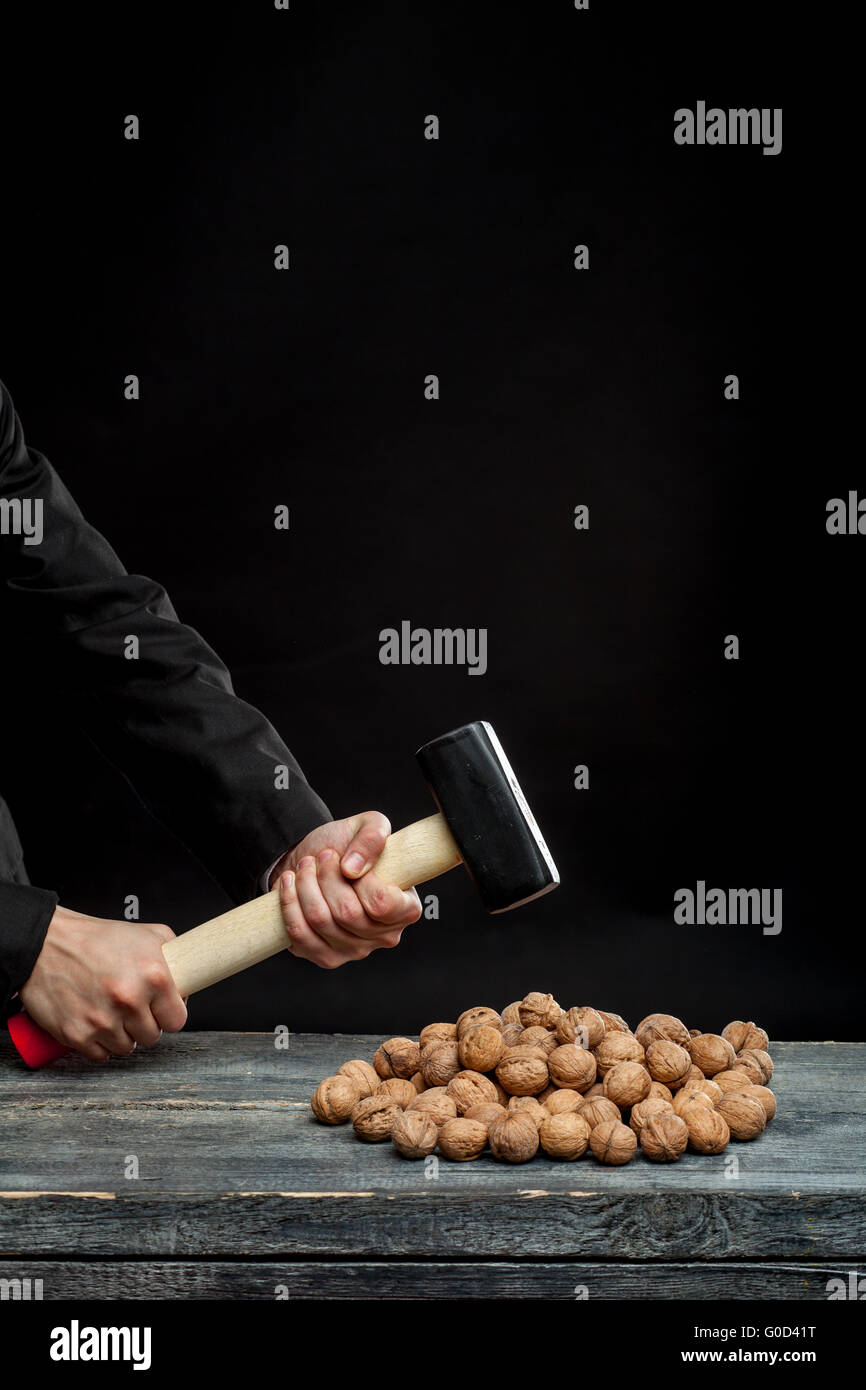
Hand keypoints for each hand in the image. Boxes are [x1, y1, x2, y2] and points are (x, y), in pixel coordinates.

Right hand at [18, 905, 187, 1060]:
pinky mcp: (77, 1035)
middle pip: (153, 1036)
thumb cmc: (94, 938)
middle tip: (130, 1006)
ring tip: (110, 1010)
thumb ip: (173, 957)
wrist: (44, 944)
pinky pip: (100, 1055)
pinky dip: (98, 1043)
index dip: (168, 1014)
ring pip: (127, 1047)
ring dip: (121, 1034)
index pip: (177, 1020)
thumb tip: (187, 980)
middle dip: (144, 1023)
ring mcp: (103, 1020)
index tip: (160, 1009)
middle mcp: (130, 999)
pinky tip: (94, 1021)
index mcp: (154, 975)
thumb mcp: (146, 934)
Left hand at [269, 811, 421, 968]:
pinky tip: (290, 884)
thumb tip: (353, 869)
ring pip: (321, 921)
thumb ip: (372, 837)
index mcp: (406, 908)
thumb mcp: (368, 825)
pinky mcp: (326, 957)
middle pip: (347, 913)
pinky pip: (300, 936)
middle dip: (326, 877)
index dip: (361, 880)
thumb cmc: (349, 846)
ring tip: (305, 866)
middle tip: (322, 857)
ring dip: (305, 886)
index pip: (382, 904)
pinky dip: (290, 904)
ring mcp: (355, 951)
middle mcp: (384, 936)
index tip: (346, 861)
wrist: (316, 861)